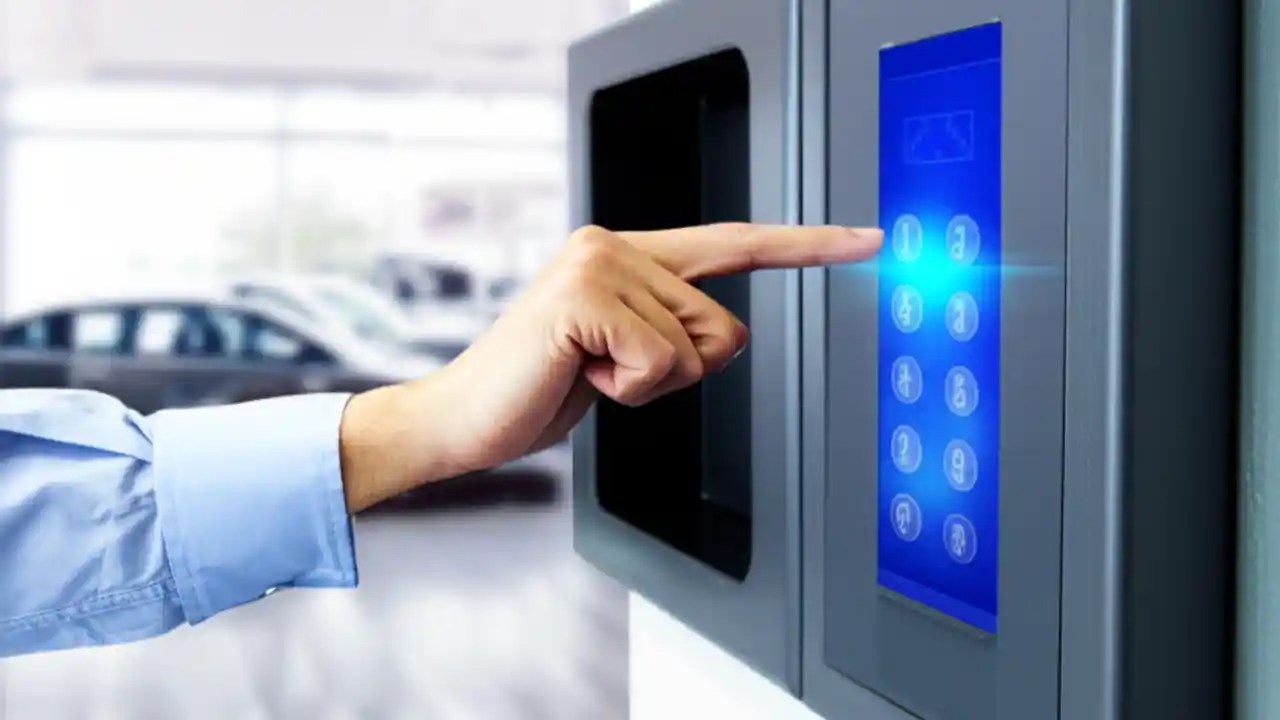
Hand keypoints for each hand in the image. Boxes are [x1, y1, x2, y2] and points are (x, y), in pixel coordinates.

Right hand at [338, 223, 881, 511]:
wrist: (466, 416)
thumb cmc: (542, 387)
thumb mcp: (626, 357)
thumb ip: (678, 332)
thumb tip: (729, 336)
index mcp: (627, 253)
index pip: (732, 245)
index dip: (805, 245)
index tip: (866, 240)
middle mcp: (614, 244)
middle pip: (723, 323)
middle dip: (680, 369)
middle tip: (608, 372)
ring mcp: (598, 262)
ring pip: (696, 347)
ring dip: (649, 383)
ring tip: (588, 373)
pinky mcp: (584, 295)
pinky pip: (663, 363)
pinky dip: (630, 390)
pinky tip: (579, 375)